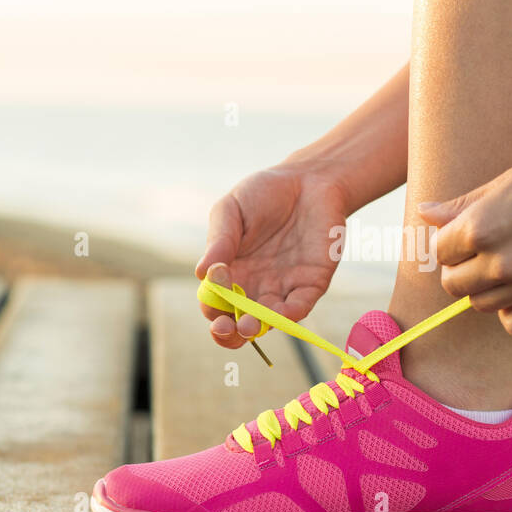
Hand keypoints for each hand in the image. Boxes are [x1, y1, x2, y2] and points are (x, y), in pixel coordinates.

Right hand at [196, 164, 349, 347]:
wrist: (308, 179)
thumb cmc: (264, 193)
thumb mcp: (231, 210)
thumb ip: (220, 240)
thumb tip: (200, 273)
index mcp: (230, 272)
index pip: (215, 303)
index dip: (211, 309)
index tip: (212, 301)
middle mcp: (255, 286)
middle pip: (238, 322)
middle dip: (230, 332)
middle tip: (226, 327)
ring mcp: (283, 287)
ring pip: (267, 321)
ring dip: (257, 328)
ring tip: (248, 326)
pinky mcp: (311, 283)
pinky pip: (299, 306)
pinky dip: (290, 315)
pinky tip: (280, 314)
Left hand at [417, 134, 511, 337]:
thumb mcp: (505, 182)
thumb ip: (462, 206)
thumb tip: (424, 213)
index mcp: (480, 227)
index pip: (440, 252)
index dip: (453, 244)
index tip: (470, 237)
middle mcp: (500, 260)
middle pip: (455, 285)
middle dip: (464, 270)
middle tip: (488, 254)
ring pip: (482, 305)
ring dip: (489, 290)